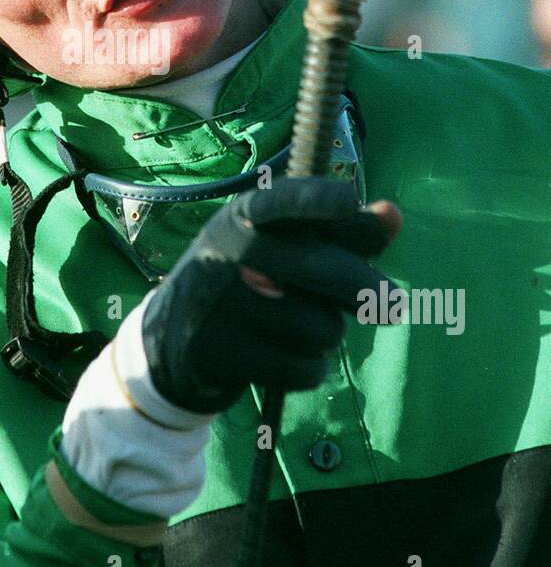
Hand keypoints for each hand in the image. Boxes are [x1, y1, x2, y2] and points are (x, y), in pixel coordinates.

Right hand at [140, 177, 401, 414]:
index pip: (284, 200)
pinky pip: (303, 367)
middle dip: (367, 290)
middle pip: (323, 270)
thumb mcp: (277, 243)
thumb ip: (339, 231)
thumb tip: (393, 216)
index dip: (319, 199)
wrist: (172, 336)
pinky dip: (308, 367)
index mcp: (244, 217)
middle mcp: (230, 253)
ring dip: (327, 333)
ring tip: (301, 327)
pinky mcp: (226, 354)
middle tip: (393, 306)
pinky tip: (287, 357)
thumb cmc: (245, 278)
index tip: (349, 200)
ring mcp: (225, 305)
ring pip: (321, 326)